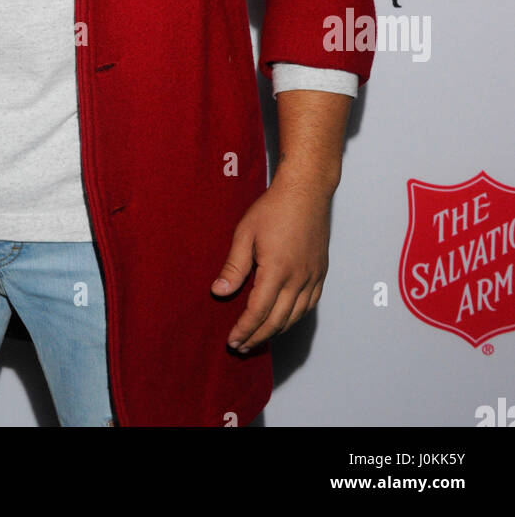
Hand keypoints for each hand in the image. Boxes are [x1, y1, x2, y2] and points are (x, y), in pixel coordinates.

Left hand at [211, 175, 333, 351]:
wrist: (306, 191)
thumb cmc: (273, 208)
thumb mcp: (245, 233)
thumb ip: (233, 267)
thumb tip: (218, 293)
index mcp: (277, 270)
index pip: (258, 311)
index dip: (244, 330)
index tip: (232, 341)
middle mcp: (298, 278)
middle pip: (277, 320)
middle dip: (257, 336)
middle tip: (241, 346)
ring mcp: (313, 277)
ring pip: (295, 316)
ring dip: (275, 331)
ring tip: (258, 337)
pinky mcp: (320, 272)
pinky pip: (309, 305)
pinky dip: (294, 318)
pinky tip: (283, 319)